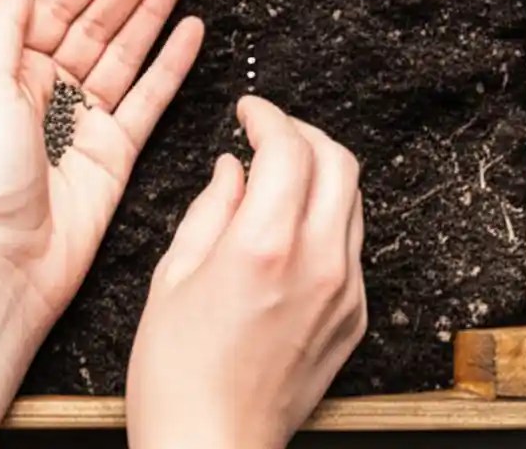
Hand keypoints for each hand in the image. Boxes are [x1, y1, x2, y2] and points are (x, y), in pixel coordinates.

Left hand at [0, 0, 204, 328]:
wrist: (4, 263)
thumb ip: (3, 27)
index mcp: (8, 72)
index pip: (58, 6)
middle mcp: (46, 91)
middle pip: (97, 23)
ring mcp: (83, 122)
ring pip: (126, 53)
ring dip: (153, 12)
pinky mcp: (115, 153)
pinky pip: (149, 98)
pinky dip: (170, 65)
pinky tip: (190, 32)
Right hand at [127, 96, 365, 448]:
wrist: (212, 445)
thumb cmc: (176, 373)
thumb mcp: (172, 276)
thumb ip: (210, 209)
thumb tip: (232, 170)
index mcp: (263, 246)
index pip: (289, 148)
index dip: (268, 116)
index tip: (249, 110)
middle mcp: (317, 264)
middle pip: (340, 162)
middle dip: (303, 134)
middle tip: (268, 134)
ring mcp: (343, 292)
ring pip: (352, 201)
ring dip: (319, 174)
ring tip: (275, 181)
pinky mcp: (353, 319)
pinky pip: (350, 246)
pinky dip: (324, 220)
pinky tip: (286, 233)